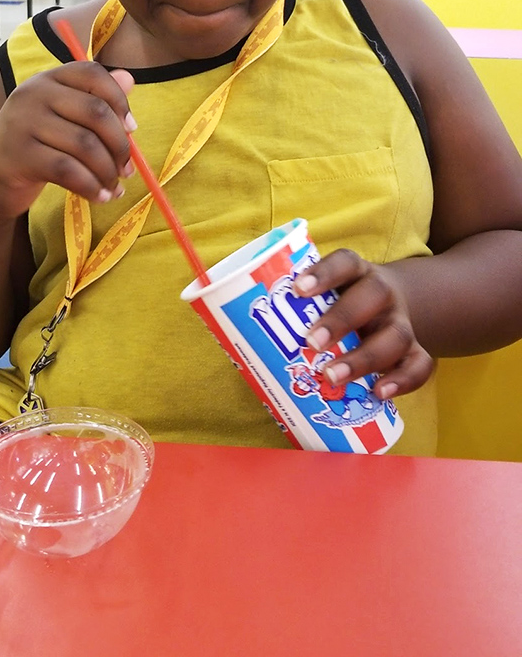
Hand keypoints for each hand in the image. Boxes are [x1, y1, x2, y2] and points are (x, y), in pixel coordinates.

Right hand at [0, 63, 135, 221]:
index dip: (119, 99)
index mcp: (47, 79)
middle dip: (120, 145)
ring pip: (86, 145)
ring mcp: (22, 122)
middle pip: (95, 112)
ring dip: (108, 172)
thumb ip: (95, 99)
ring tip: (114, 189)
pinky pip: (69, 171)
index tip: (131, 128)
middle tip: (128, 170)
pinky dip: (91, 187)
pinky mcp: (19, 155)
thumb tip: (129, 78)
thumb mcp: (63, 119)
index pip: (92, 73)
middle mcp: (32, 94)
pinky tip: (99, 197)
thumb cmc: (34, 147)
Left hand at [293, 249, 433, 399]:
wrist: (391, 305)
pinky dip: (402, 381)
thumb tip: (236, 329)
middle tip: (311, 342)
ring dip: (364, 358)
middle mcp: (383, 292)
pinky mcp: (415, 349)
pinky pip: (420, 364)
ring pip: (396, 335)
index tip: (298, 289)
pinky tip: (378, 393)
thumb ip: (294, 305)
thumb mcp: (325, 293)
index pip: (345, 262)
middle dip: (341, 319)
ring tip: (332, 377)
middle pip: (372, 295)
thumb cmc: (340, 302)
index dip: (324, 273)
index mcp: (356, 272)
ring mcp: (401, 321)